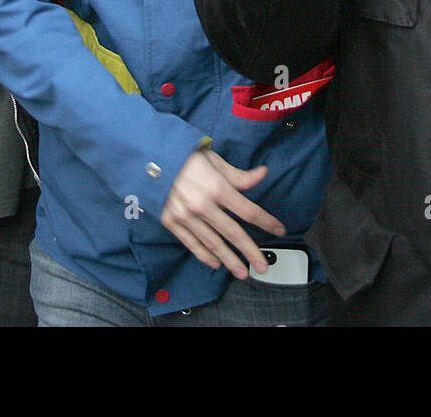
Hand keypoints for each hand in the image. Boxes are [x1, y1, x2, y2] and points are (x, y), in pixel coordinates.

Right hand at [160, 149, 286, 279]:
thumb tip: (263, 174)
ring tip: (242, 272)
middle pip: (232, 232)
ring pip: (213, 243)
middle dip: (250, 251)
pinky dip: (204, 255)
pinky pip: (192, 243)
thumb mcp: (215, 161)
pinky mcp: (171, 222)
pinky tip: (216, 264)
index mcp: (216, 187)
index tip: (279, 230)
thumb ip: (239, 175)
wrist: (151, 158)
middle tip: (262, 266)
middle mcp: (202, 205)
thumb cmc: (187, 157)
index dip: (266, 221)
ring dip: (229, 260)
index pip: (248, 210)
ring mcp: (185, 216)